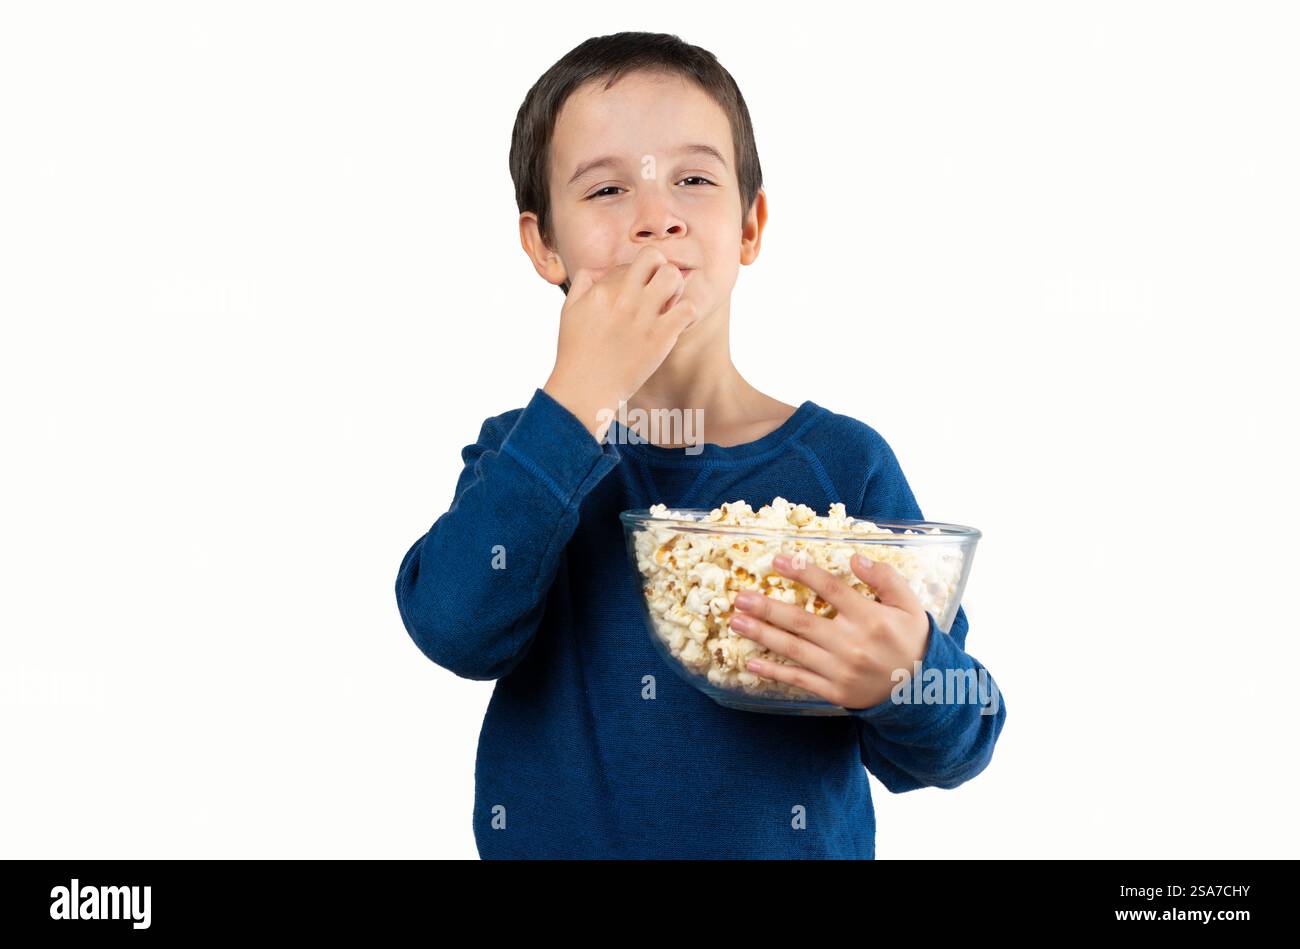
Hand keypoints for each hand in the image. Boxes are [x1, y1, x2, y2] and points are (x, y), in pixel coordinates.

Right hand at [544, 245, 701, 440]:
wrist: (586, 388)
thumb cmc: (577, 352)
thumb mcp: (569, 310)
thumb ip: (583, 283)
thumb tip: (598, 269)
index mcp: (602, 290)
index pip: (629, 263)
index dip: (637, 275)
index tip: (636, 293)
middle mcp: (623, 298)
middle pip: (653, 256)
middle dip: (659, 269)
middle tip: (658, 291)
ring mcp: (643, 317)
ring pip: (673, 276)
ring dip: (675, 288)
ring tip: (668, 306)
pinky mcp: (660, 337)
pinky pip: (688, 309)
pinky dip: (688, 313)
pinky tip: (677, 324)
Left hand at [727, 551, 930, 709]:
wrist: (923, 691)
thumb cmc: (912, 640)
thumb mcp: (910, 605)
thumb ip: (886, 579)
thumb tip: (855, 558)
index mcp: (870, 618)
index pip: (831, 590)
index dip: (803, 573)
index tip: (777, 560)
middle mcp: (852, 644)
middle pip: (802, 622)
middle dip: (768, 608)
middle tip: (740, 597)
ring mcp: (841, 670)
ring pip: (794, 650)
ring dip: (762, 635)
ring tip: (736, 622)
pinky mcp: (834, 691)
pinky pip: (799, 680)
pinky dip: (773, 672)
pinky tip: (751, 662)